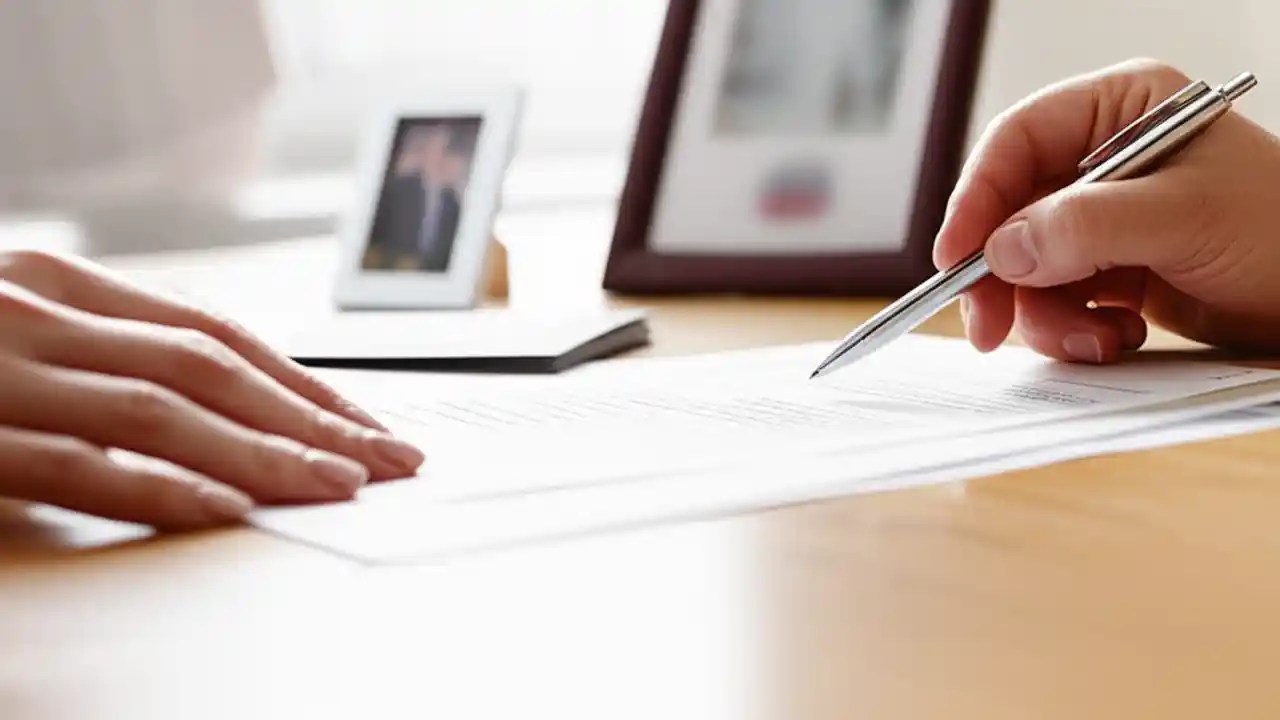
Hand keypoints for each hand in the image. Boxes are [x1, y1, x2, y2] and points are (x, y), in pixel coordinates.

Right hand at [0, 250, 423, 529]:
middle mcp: (35, 311)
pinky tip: (229, 507)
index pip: (213, 333)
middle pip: (209, 366)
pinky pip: (75, 465)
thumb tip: (225, 408)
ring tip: (340, 485)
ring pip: (160, 409)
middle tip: (391, 460)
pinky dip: (159, 485)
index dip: (303, 383)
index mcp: (59, 285)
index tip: (371, 426)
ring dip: (262, 450)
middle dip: (312, 418)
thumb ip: (103, 356)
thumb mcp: (17, 337)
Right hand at [936, 59, 1279, 361]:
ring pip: (1028, 266)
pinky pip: (1058, 297)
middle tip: (988, 328)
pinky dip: (1075, 327)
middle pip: (1009, 211)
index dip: (976, 198)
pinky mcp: (1115, 267)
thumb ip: (1083, 229)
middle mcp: (1105, 159)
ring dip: (1047, 314)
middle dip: (1001, 275)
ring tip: (1094, 339)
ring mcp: (1108, 216)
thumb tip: (999, 250)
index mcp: (1121, 110)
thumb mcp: (1182, 219)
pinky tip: (1119, 337)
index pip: (1016, 141)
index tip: (954, 258)